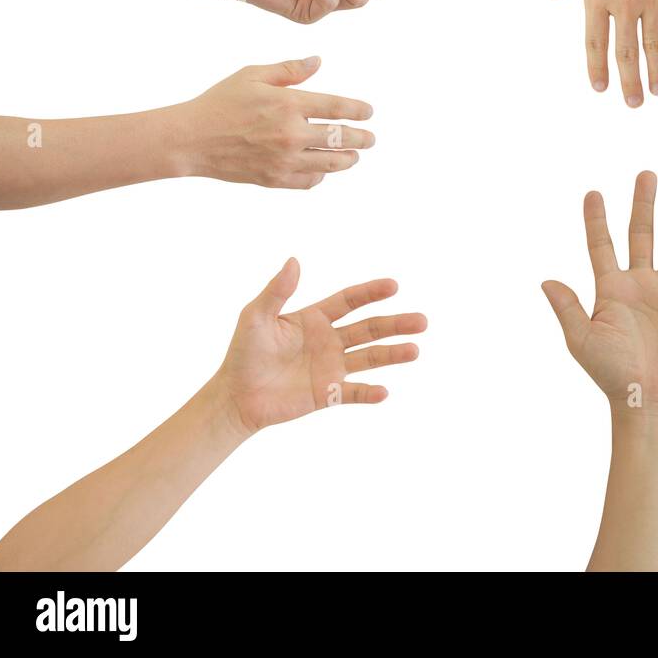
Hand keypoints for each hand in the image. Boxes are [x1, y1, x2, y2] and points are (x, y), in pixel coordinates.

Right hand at [174, 56, 372, 189]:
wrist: (191, 139)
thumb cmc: (220, 102)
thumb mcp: (252, 75)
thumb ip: (289, 70)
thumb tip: (318, 61)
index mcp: (289, 104)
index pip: (338, 108)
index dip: (359, 110)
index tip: (369, 112)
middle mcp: (292, 133)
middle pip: (342, 138)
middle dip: (362, 139)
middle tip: (371, 139)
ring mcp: (284, 159)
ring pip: (330, 163)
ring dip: (347, 159)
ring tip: (354, 156)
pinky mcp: (274, 179)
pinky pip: (309, 182)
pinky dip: (320, 176)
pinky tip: (322, 170)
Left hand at [214, 259, 423, 434]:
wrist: (235, 397)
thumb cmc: (243, 354)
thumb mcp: (255, 317)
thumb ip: (277, 291)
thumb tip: (294, 260)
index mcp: (315, 319)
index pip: (349, 301)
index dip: (371, 293)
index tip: (394, 286)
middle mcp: (329, 341)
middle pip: (370, 329)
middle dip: (396, 324)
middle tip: (422, 321)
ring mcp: (331, 367)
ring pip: (369, 358)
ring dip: (392, 354)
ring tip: (414, 351)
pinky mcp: (327, 394)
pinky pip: (353, 393)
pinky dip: (369, 393)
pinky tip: (383, 392)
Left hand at [541, 171, 657, 408]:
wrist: (646, 397)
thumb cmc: (610, 373)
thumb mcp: (581, 340)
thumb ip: (568, 308)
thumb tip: (546, 281)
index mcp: (609, 289)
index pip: (601, 244)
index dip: (596, 219)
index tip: (592, 193)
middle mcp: (637, 283)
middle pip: (640, 234)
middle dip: (642, 204)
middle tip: (645, 174)